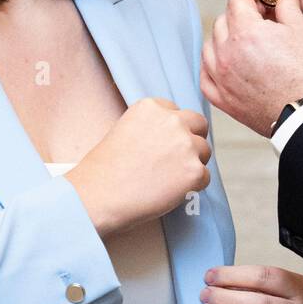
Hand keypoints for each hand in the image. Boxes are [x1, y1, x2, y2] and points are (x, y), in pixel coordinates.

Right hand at [66, 98, 209, 238]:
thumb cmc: (105, 170)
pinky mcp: (194, 172)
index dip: (173, 131)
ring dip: (191, 165)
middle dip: (192, 141)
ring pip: (204, 152)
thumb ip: (151, 126)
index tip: (162, 147)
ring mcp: (186, 145)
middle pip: (199, 125)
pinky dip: (192, 188)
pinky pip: (205, 178)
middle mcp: (172, 121)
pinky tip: (168, 192)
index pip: (178, 113)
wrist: (97, 196)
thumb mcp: (124, 130)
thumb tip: (174, 136)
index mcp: (152, 107)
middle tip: (176, 162)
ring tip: (165, 180)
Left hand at [201, 0, 302, 135]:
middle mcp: (228, 54)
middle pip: (223, 22)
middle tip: (254, 14)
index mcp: (246, 33)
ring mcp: (222, 78)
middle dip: (237, 13)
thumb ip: (289, 6)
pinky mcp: (223, 100)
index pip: (237, 0)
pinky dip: (211, 66)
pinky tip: (222, 62)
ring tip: (240, 38)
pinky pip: (205, 77)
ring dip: (223, 37)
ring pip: (210, 47)